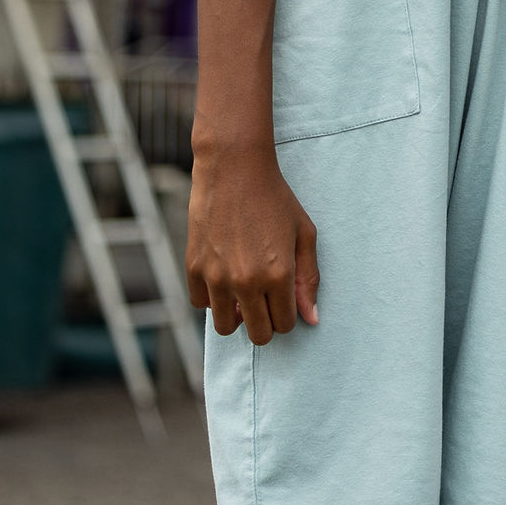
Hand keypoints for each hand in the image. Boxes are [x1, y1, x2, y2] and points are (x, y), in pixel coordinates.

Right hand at [186, 140, 319, 343]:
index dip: (287, 314)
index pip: (285, 324)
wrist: (234, 168)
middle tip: (265, 298)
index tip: (284, 297)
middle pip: (258, 335)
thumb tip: (311, 318)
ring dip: (237, 314)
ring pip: (226, 327)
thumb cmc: (275, 199)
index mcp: (278, 274)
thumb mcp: (304, 234)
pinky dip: (211, 297)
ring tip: (243, 290)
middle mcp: (246, 282)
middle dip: (265, 322)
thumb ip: (309, 279)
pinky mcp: (194, 267)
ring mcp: (216, 277)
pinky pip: (200, 304)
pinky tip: (223, 275)